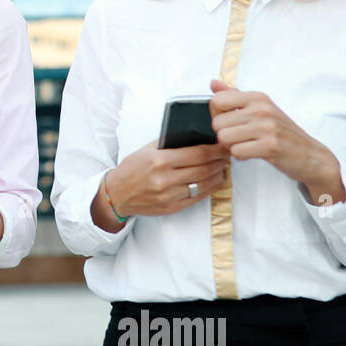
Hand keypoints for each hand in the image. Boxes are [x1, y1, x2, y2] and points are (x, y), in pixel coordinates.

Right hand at [101, 139, 229, 220]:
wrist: (117, 195)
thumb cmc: (132, 169)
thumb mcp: (146, 150)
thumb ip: (169, 144)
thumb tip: (196, 137)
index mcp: (159, 160)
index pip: (197, 154)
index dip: (216, 150)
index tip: (224, 146)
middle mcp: (165, 179)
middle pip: (204, 168)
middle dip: (220, 161)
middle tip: (228, 155)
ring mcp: (169, 195)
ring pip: (204, 184)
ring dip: (218, 175)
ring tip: (223, 167)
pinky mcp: (172, 207)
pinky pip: (198, 197)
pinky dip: (210, 188)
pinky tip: (214, 180)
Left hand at [208, 79, 344, 202]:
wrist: (311, 155)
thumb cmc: (282, 132)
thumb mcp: (260, 109)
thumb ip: (235, 96)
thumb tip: (213, 82)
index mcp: (257, 97)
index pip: (217, 101)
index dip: (217, 116)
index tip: (230, 123)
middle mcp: (261, 109)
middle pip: (217, 123)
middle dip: (224, 135)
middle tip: (239, 138)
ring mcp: (267, 127)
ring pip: (224, 138)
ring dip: (231, 146)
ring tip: (246, 145)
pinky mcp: (270, 146)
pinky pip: (236, 152)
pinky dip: (241, 156)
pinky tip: (253, 153)